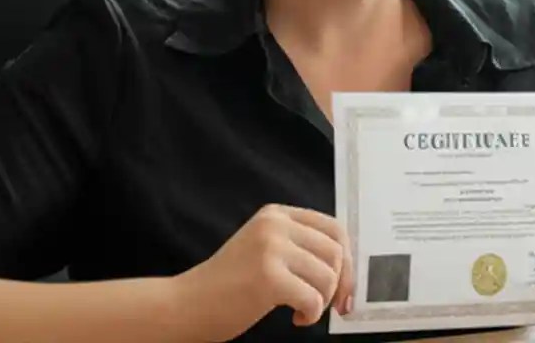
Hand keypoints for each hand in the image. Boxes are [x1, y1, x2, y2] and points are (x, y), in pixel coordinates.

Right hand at [172, 204, 354, 341]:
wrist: (185, 306)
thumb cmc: (229, 286)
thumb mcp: (266, 251)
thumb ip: (300, 248)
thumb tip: (349, 269)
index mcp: (276, 215)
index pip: (334, 228)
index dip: (348, 259)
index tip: (347, 286)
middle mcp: (274, 225)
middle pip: (335, 252)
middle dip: (341, 284)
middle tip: (332, 306)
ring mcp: (270, 249)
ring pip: (328, 276)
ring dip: (323, 301)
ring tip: (304, 311)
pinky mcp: (268, 277)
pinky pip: (313, 298)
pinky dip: (312, 314)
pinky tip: (296, 318)